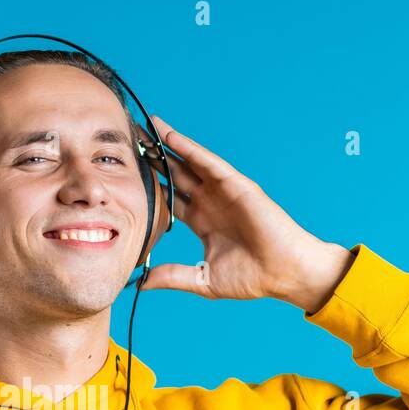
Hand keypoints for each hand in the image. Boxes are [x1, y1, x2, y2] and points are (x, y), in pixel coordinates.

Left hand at [139, 116, 353, 312]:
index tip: (125, 177)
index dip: (149, 187)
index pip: (169, 198)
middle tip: (128, 141)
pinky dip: (188, 148)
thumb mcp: (201, 279)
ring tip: (144, 126)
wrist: (283, 273)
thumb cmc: (251, 278)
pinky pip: (208, 162)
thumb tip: (141, 283)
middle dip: (152, 159)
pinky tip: (169, 137)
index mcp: (201, 222)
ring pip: (188, 162)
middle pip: (175, 175)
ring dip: (166, 145)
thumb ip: (171, 276)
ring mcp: (223, 191)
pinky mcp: (236, 185)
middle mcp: (210, 202)